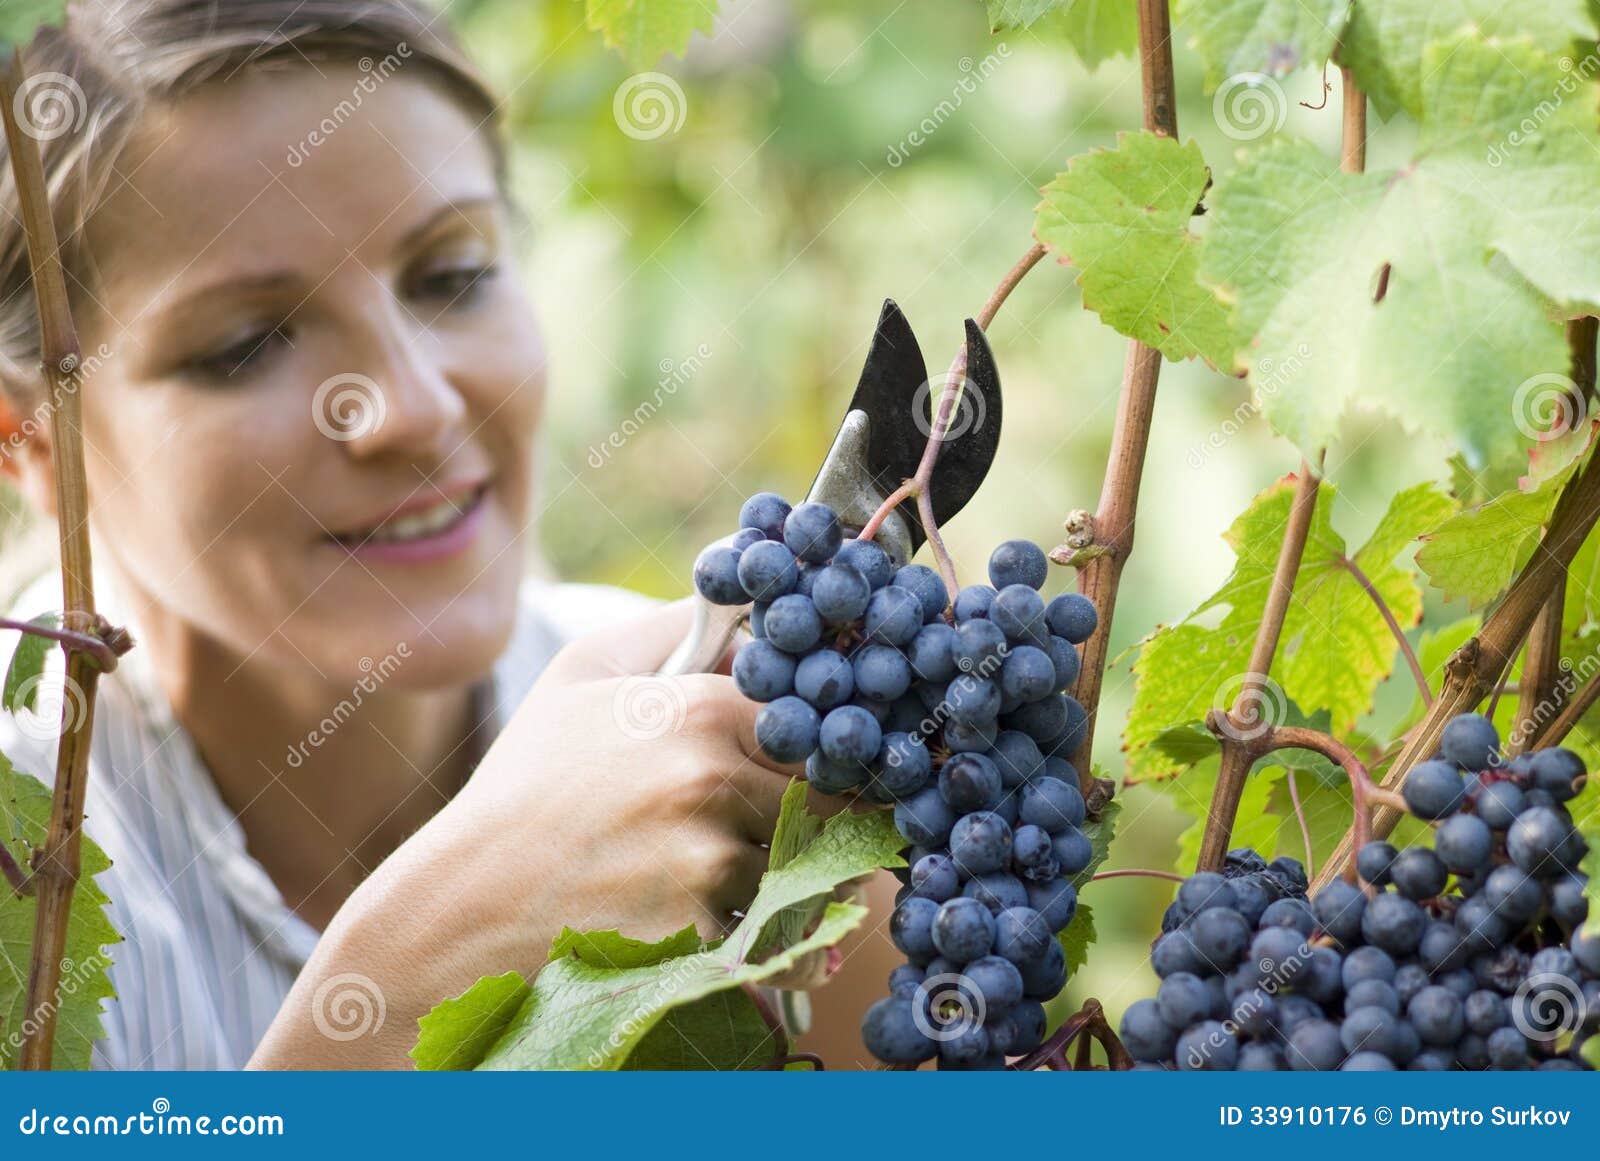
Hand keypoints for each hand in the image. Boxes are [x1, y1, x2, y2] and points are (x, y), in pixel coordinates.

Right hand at [252, 600, 799, 1067]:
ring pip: (803, 867)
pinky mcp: (702, 937)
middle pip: (825, 801)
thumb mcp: (582, 675)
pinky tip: (692, 921)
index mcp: (698, 711)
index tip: (795, 767)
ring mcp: (709, 866)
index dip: (812, 751)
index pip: (817, 726)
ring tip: (710, 876)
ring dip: (780, 876)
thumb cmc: (527, 786)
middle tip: (762, 827)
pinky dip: (752, 930)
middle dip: (806, 817)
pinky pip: (773, 930)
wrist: (464, 906)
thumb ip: (672, 629)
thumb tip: (743, 601)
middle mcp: (713, 783)